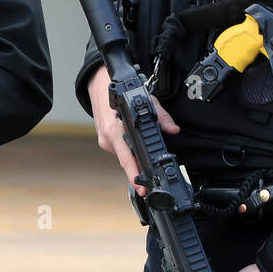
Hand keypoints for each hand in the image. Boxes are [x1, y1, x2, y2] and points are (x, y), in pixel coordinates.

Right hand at [87, 65, 178, 196]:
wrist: (99, 84)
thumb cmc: (119, 91)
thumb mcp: (145, 100)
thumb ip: (161, 116)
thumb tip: (173, 129)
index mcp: (115, 129)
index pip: (126, 159)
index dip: (135, 175)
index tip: (142, 188)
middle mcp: (107, 137)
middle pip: (126, 160)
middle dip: (137, 171)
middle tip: (147, 185)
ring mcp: (104, 140)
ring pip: (123, 155)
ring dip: (132, 154)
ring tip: (141, 148)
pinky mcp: (104, 139)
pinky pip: (119, 149)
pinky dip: (127, 147)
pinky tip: (131, 141)